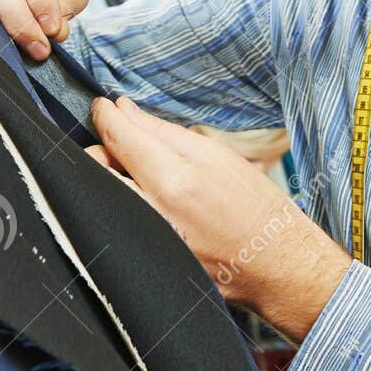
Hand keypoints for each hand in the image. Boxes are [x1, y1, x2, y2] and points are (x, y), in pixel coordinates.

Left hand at [86, 96, 352, 342]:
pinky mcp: (144, 263)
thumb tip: (124, 109)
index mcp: (175, 182)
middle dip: (98, 150)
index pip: (120, 139)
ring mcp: (145, 244)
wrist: (275, 264)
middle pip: (95, 172)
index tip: (102, 106)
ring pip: (99, 201)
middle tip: (118, 144)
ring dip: (105, 180)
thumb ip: (163, 132)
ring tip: (132, 174)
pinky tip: (142, 202)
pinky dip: (119, 207)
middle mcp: (154, 215)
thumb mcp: (216, 156)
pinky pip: (114, 226)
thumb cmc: (254, 205)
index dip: (104, 116)